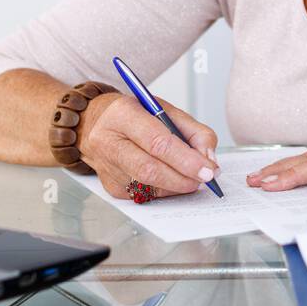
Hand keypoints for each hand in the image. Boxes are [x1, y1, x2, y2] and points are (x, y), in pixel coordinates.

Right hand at [79, 93, 219, 200]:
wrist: (97, 124)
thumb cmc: (135, 115)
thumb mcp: (166, 110)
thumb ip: (193, 132)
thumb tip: (209, 159)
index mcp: (122, 114)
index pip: (157, 142)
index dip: (186, 159)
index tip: (208, 169)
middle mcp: (109, 141)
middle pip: (150, 169)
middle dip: (184, 177)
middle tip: (206, 178)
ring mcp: (106, 167)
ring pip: (148, 186)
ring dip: (177, 186)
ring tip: (192, 178)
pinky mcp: (111, 186)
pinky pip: (145, 195)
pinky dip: (166, 190)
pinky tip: (173, 180)